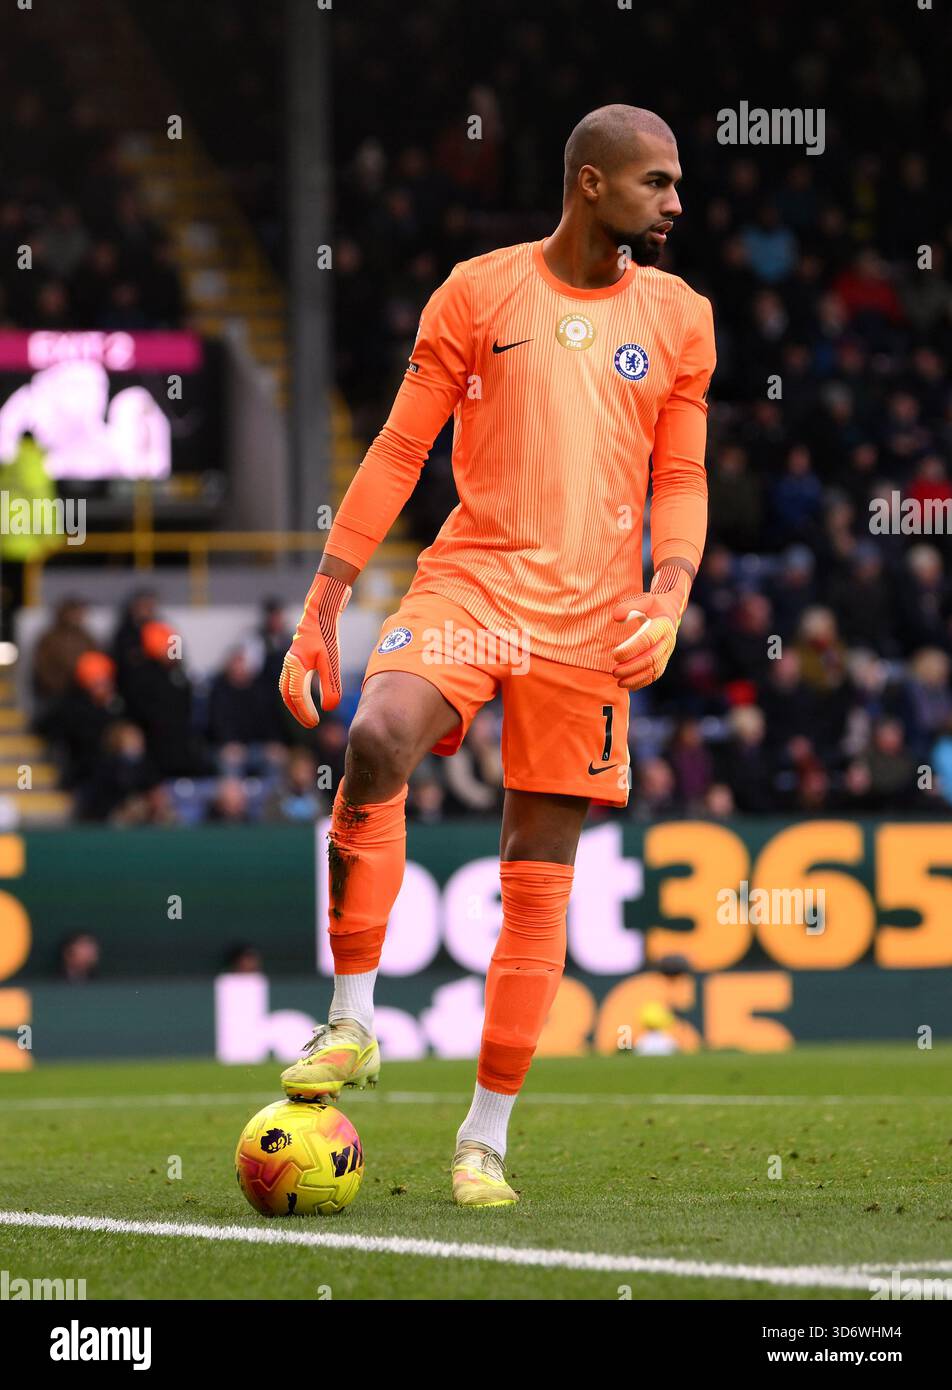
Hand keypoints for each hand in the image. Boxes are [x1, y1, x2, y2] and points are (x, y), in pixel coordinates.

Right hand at [279, 572, 351, 726]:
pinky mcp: (296, 658)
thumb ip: (330, 685)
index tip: (316, 723)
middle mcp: (289, 664)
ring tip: (308, 715)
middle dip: (297, 712)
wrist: (321, 610)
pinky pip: (291, 681)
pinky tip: (308, 697)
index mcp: (294, 666)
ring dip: (296, 704)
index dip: (305, 712)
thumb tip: (329, 708)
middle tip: (310, 724)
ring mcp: (291, 661)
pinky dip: (297, 693)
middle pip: (287, 695)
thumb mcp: (331, 661)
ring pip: (287, 689)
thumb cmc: (326, 634)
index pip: (296, 696)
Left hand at [611, 564, 690, 690]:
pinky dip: (641, 682)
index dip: (631, 649)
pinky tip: (628, 685)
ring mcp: (667, 653)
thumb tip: (616, 617)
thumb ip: (629, 606)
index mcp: (663, 625)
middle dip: (631, 667)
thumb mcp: (643, 600)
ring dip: (635, 677)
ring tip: (618, 681)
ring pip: (653, 670)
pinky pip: (655, 675)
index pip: (647, 640)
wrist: (667, 612)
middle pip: (651, 658)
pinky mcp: (664, 661)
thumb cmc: (651, 606)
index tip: (614, 655)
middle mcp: (668, 641)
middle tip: (614, 671)